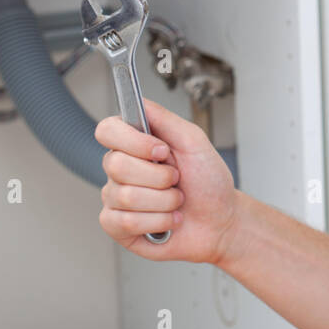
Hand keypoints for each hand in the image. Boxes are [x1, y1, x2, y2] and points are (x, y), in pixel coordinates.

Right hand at [95, 97, 240, 263]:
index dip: (132, 141)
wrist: (221, 220)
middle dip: (159, 177)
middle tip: (176, 180)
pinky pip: (125, 222)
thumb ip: (165, 119)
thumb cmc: (208, 182)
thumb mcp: (194, 142)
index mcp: (134, 144)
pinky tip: (168, 220)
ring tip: (176, 201)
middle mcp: (120, 169)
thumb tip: (139, 101)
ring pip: (126, 196)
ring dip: (164, 202)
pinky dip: (158, 221)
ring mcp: (115, 198)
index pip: (107, 130)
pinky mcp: (117, 226)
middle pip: (116, 165)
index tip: (162, 151)